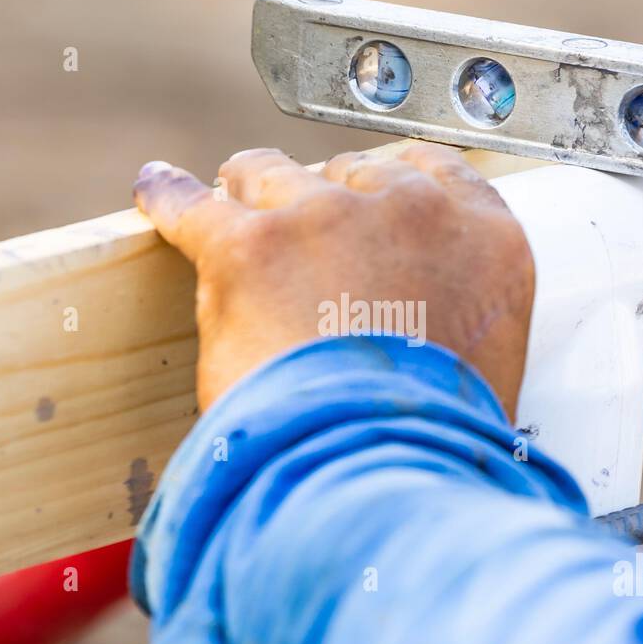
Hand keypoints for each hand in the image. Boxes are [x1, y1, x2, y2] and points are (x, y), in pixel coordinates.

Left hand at [133, 144, 533, 417]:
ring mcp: (326, 219)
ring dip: (252, 195)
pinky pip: (193, 206)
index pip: (438, 173)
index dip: (392, 182)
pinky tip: (157, 189)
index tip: (369, 190)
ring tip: (231, 202)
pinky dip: (170, 199)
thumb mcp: (485, 370)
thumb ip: (457, 323)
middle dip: (323, 200)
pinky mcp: (249, 245)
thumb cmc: (436, 446)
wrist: (384, 470)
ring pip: (272, 177)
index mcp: (484, 243)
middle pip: (350, 173)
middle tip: (299, 234)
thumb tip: (420, 337)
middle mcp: (411, 212)